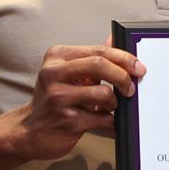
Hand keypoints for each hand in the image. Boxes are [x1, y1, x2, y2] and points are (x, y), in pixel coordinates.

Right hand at [6, 44, 143, 159]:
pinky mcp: (67, 121)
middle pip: (100, 65)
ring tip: (109, 107)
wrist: (30, 131)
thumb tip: (114, 38)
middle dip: (123, 77)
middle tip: (131, 88)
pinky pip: (101, 117)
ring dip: (114, 102)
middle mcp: (53, 73)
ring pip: (103, 93)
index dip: (124, 58)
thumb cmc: (54, 100)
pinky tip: (105, 120)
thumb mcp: (68, 73)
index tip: (139, 68)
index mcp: (56, 57)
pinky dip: (109, 120)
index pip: (98, 51)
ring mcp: (58, 97)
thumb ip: (92, 57)